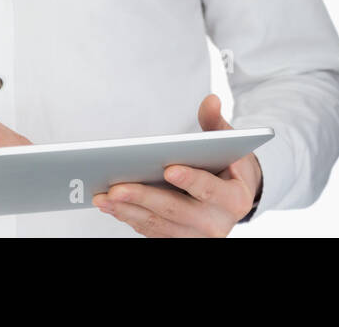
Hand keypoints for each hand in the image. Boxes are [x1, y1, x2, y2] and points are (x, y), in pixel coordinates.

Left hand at [92, 94, 261, 236]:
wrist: (234, 199)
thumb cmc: (228, 166)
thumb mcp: (229, 144)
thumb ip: (216, 123)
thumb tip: (211, 99)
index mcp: (234, 199)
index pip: (209, 189)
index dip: (190, 180)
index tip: (168, 169)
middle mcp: (216, 223)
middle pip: (175, 210)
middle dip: (144, 198)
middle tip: (116, 188)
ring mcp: (196, 236)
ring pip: (158, 224)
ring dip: (128, 211)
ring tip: (104, 196)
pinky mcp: (179, 240)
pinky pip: (152, 231)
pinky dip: (130, 218)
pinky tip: (112, 206)